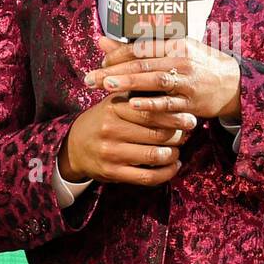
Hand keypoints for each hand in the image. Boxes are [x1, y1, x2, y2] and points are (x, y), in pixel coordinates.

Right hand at [59, 88, 196, 186]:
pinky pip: (147, 177)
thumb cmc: (103, 120)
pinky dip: (166, 173)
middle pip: (157, 134)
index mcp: (114, 108)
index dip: (174, 115)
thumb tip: (171, 86)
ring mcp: (111, 153)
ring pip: (155, 156)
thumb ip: (138, 94)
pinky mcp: (113, 173)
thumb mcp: (114, 102)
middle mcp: (111, 130)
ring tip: (179, 149)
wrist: (74, 146)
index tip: (189, 117)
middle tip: (188, 133)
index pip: (151, 111)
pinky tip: (173, 166)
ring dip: (174, 154)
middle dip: (178, 135)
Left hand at [84, 29, 240, 120]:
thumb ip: (137, 48)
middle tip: (90, 78)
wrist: (232, 84)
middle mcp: (180, 59)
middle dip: (114, 71)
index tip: (101, 63)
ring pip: (154, 80)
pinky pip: (168, 103)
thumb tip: (102, 41)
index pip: (140, 47)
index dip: (117, 54)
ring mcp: (187, 81)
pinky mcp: (191, 102)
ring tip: (106, 86)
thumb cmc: (198, 65)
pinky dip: (150, 104)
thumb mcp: (172, 50)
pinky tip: (133, 104)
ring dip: (129, 84)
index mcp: (174, 44)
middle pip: (142, 64)